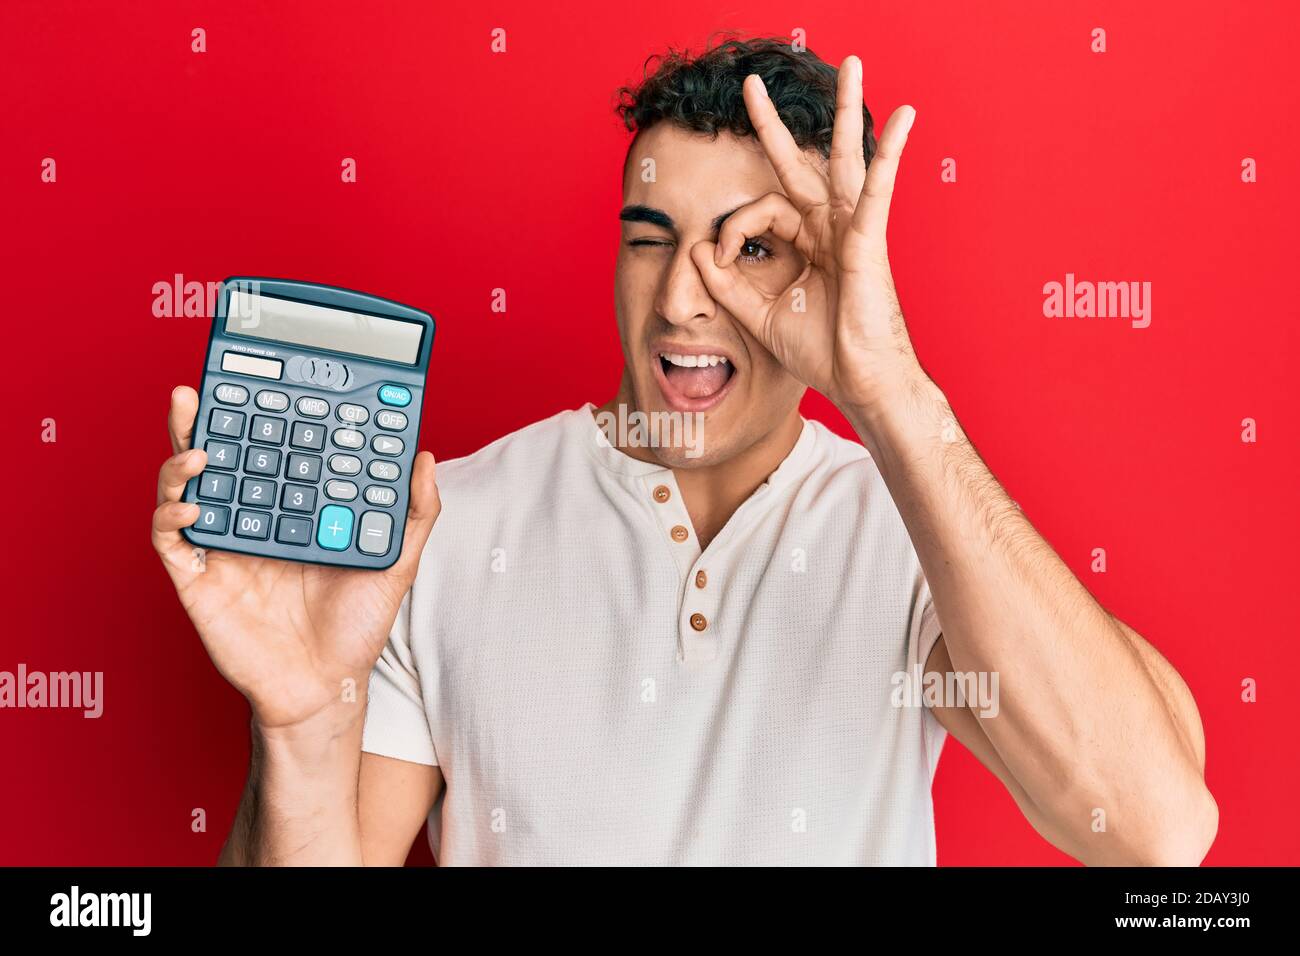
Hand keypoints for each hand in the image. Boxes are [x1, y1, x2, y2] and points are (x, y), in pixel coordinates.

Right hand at [151, 386, 440, 731]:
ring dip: (181, 461)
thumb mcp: (395, 562)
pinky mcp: (198, 580)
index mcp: (292, 509)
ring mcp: (222, 548)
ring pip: (186, 490)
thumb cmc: (356, 627)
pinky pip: (172, 541)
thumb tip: (424, 458)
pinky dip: (174, 517)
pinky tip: (196, 505)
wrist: (326, 687)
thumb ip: (412, 513)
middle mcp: (252, 520)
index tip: (265, 383)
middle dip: (202, 422)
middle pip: (218, 459)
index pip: (269, 451)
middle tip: (198, 391)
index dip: (260, 418)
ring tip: (198, 445)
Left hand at [689, 55, 921, 412]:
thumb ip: (727, 283)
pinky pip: (876, 191)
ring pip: (845, 160)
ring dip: (847, 111)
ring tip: (853, 66)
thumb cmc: (822, 350)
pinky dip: (888, 154)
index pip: (761, 210)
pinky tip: (903, 119)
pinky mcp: (869, 242)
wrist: (858, 381)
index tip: (720, 257)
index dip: (733, 226)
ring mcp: (852, 231)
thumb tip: (700, 248)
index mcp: (805, 243)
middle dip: (776, 123)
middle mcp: (829, 229)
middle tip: (751, 84)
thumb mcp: (759, 315)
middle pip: (803, 163)